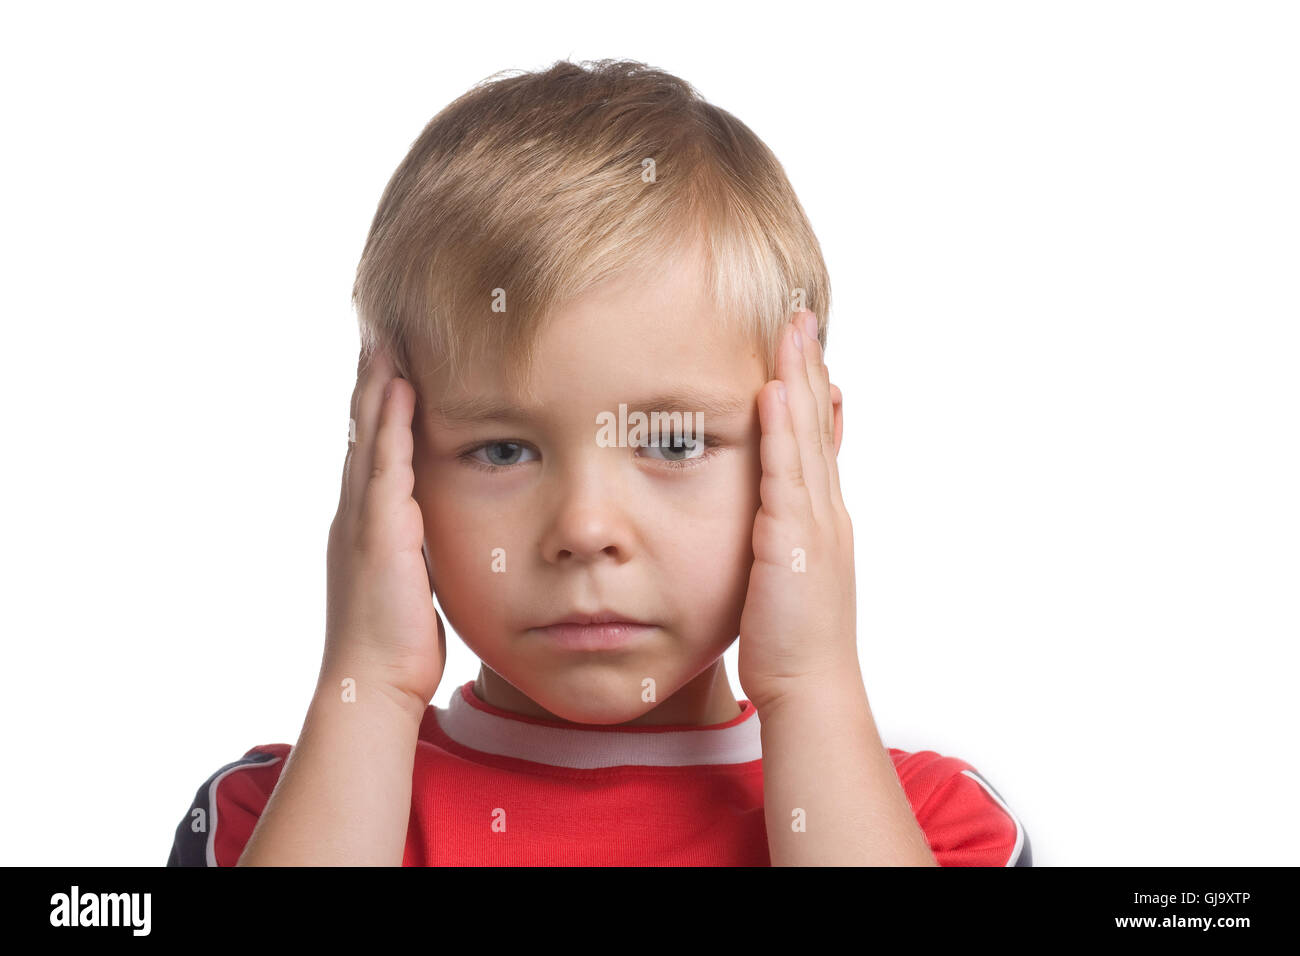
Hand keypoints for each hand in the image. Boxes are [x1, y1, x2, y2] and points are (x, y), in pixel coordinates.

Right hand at [323, 344, 445, 716]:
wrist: (371, 684)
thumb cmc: (395, 643)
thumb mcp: (407, 582)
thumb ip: (412, 550)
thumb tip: (426, 536)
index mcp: (365, 523)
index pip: (371, 449)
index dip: (376, 405)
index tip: (388, 362)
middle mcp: (356, 512)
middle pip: (361, 430)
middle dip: (369, 380)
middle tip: (378, 330)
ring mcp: (363, 519)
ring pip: (368, 436)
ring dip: (377, 385)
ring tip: (385, 338)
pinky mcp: (379, 532)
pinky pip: (385, 463)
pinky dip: (390, 422)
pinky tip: (400, 387)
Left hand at [737, 310, 855, 715]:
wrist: (810, 684)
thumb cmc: (791, 639)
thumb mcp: (789, 575)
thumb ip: (782, 535)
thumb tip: (769, 511)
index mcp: (822, 516)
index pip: (816, 438)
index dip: (810, 389)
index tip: (801, 346)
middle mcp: (826, 509)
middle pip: (818, 423)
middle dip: (809, 367)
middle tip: (801, 316)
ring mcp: (815, 521)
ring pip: (807, 436)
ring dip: (800, 380)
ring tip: (793, 330)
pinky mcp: (795, 539)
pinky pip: (787, 474)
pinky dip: (783, 430)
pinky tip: (774, 391)